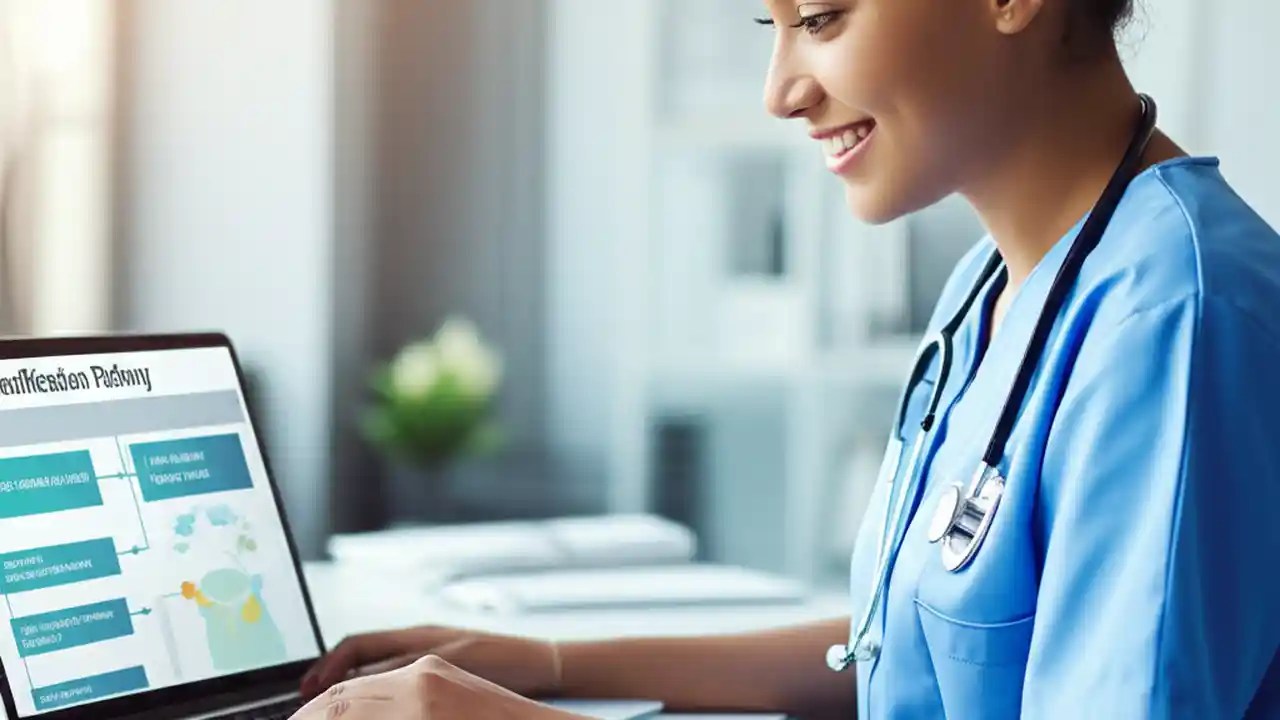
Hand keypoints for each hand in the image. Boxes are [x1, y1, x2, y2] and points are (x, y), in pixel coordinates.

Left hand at [290, 655, 587, 719]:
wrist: (539, 660)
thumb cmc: (496, 667)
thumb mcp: (447, 663)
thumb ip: (411, 670)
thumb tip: (375, 685)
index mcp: (416, 636)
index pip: (357, 646)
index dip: (327, 667)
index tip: (306, 690)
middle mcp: (419, 639)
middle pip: (357, 656)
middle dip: (326, 684)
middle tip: (304, 705)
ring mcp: (434, 653)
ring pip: (374, 672)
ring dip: (346, 694)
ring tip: (324, 709)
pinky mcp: (449, 666)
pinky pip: (403, 681)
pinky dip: (380, 697)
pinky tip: (370, 706)